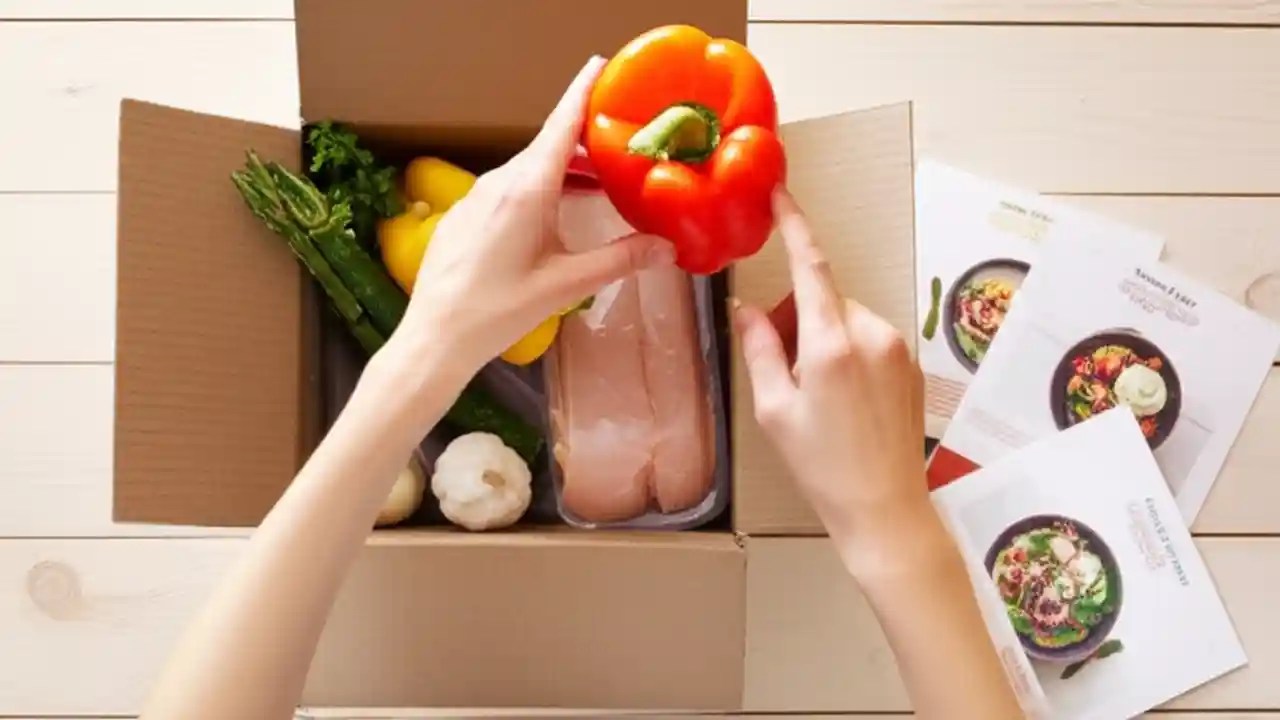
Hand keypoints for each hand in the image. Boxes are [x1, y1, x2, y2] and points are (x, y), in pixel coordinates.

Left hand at [390, 55, 671, 372]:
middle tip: (623, 143)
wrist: (436, 336)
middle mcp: (500, 181)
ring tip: (600, 183)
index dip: (583, 93)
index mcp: (527, 188)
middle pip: (550, 146)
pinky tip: (554, 215)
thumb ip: (619, 260)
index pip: (562, 125)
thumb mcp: (566, 285)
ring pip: (530, 170)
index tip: (602, 67)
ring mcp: (478, 196)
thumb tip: (667, 247)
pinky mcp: (466, 215)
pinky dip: (539, 189)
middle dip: (587, 142)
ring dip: (565, 171)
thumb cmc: (498, 310)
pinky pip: (508, 189)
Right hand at [733, 189, 929, 558]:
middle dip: (794, 319)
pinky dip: (845, 354)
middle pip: (822, 299)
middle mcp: (873, 334)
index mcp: (833, 343)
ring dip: (820, 339)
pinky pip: (868, 339)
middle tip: (780, 371)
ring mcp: (898, 349)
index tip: (781, 195)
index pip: (812, 265)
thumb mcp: (774, 410)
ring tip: (813, 396)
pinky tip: (840, 401)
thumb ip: (758, 349)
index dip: (794, 225)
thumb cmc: (823, 467)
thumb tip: (745, 309)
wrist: (885, 509)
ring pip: (844, 319)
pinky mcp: (911, 365)